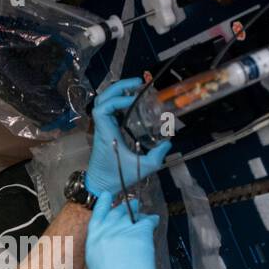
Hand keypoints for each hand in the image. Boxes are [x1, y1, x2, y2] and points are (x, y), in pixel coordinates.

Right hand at [85, 189, 158, 268]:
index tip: (107, 196)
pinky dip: (152, 221)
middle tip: (131, 206)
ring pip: (132, 213)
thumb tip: (111, 243)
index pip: (98, 214)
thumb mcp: (96, 264)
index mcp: (93, 239)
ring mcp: (123, 230)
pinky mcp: (139, 232)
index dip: (103, 203)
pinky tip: (154, 221)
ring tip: (142, 212)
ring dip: (138, 212)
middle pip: (116, 212)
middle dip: (125, 208)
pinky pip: (147, 221)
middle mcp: (106, 231)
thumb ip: (102, 248)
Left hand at [87, 77, 171, 194]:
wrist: (100, 186)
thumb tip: (167, 143)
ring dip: (117, 92)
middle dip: (117, 87)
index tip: (134, 100)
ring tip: (135, 87)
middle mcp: (102, 127)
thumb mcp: (141, 168)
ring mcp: (103, 127)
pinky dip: (118, 101)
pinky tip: (132, 100)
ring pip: (103, 102)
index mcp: (106, 133)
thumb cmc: (117, 177)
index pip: (103, 108)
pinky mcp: (106, 130)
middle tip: (137, 83)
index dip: (117, 99)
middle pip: (101, 99)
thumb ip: (156, 157)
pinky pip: (108, 109)